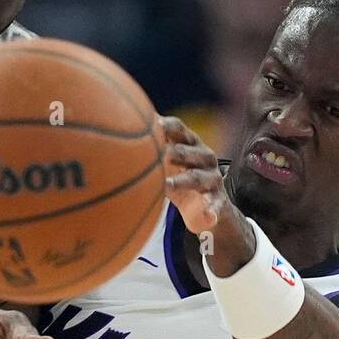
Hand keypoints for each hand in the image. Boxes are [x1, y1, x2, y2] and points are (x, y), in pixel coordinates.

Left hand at [161, 116, 255, 271]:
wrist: (208, 205)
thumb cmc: (181, 176)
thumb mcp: (168, 162)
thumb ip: (153, 147)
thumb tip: (120, 132)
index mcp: (191, 143)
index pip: (179, 129)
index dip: (167, 126)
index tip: (152, 124)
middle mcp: (204, 156)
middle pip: (186, 152)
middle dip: (172, 152)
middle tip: (156, 155)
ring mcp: (212, 177)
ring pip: (197, 178)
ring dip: (182, 181)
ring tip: (167, 185)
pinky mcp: (218, 199)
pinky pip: (215, 204)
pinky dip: (211, 209)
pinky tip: (207, 214)